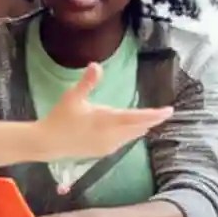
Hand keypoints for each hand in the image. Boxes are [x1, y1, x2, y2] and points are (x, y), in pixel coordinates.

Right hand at [36, 63, 172, 159]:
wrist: (48, 143)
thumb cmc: (60, 118)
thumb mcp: (73, 97)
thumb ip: (87, 82)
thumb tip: (96, 64)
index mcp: (107, 120)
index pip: (137, 117)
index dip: (154, 114)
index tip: (169, 111)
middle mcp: (112, 135)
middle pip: (139, 127)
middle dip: (152, 120)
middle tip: (165, 113)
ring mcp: (108, 145)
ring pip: (132, 136)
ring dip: (141, 127)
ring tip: (151, 120)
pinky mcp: (103, 151)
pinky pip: (123, 142)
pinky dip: (130, 134)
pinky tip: (131, 130)